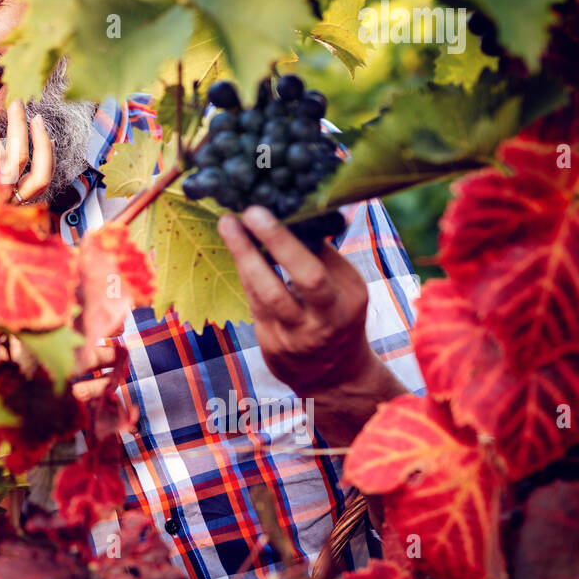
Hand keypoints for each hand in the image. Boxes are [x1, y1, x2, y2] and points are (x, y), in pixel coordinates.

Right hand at [0, 99, 51, 204]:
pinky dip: (48, 161)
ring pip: (40, 176)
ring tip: (37, 119)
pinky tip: (47, 140)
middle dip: (18, 127)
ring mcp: (14, 207)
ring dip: (41, 144)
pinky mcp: (23, 206)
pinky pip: (43, 184)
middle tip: (16, 104)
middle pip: (17, 161)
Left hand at [217, 206, 374, 394]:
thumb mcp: (343, 286)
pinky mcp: (273, 346)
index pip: (325, 257)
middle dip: (278, 242)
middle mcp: (328, 317)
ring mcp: (299, 335)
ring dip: (245, 255)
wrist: (334, 374)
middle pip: (307, 277)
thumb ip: (322, 254)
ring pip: (268, 292)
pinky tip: (235, 250)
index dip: (296, 232)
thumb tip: (297, 208)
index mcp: (350, 296)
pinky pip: (254, 304)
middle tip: (251, 211)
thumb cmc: (336, 314)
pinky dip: (244, 274)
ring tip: (228, 225)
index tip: (274, 205)